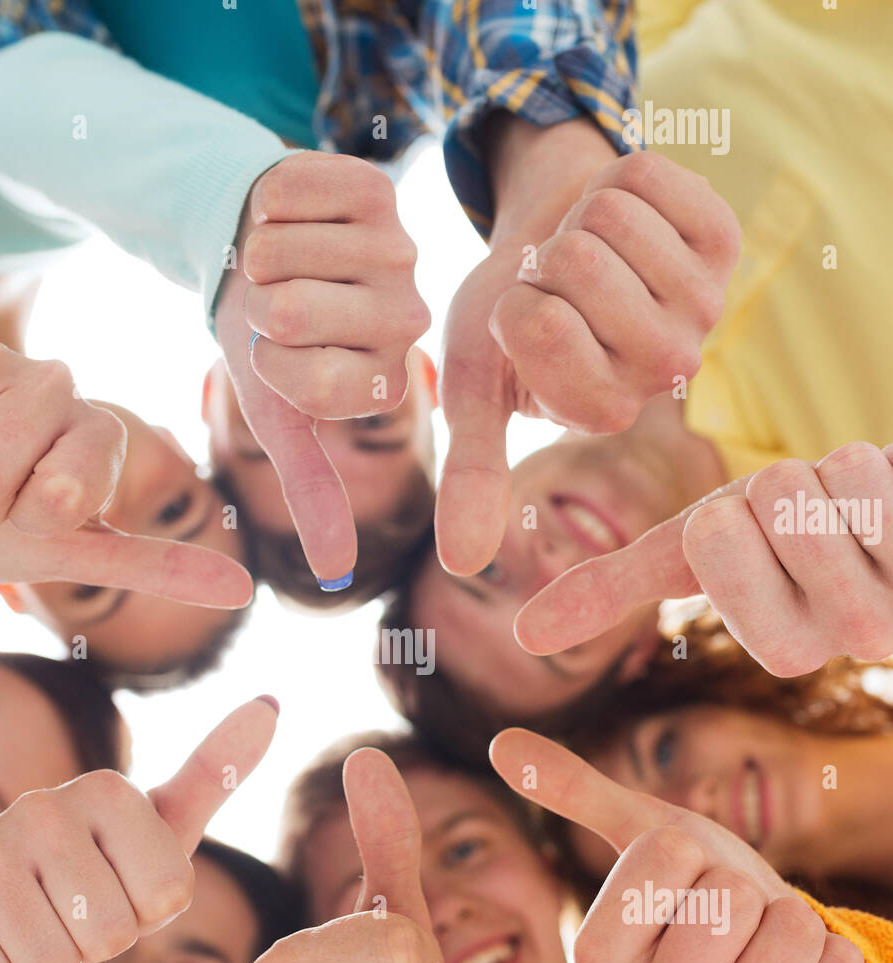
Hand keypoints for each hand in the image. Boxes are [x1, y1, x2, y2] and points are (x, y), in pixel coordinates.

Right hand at [0, 697, 277, 962]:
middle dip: (96, 942)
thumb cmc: (82, 871)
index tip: (117, 886)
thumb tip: (272, 702)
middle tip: (66, 910)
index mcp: (107, 790)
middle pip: (111, 932)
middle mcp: (43, 807)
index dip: (145, 912)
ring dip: (46, 962)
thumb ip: (214, 772)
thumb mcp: (156, 828)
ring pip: (54, 962)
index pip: (167, 895)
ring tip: (28, 923)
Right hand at [215, 153, 430, 584]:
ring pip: (285, 253)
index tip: (274, 354)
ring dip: (256, 255)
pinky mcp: (375, 186)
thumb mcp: (280, 419)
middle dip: (256, 307)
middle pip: (294, 314)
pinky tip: (285, 216)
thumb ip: (311, 490)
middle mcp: (409, 316)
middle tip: (275, 301)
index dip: (266, 363)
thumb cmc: (261, 338)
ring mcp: (397, 247)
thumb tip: (336, 576)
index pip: (309, 381)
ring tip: (279, 259)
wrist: (251, 247)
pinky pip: (288, 196)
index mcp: (389, 378)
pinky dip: (264, 206)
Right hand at [436, 148, 739, 574]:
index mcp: (601, 411)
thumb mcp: (474, 390)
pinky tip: (631, 219)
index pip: (536, 319)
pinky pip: (646, 174)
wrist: (553, 237)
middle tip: (562, 282)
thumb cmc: (507, 315)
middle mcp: (664, 371)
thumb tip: (459, 567)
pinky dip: (619, 176)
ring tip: (594, 251)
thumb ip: (473, 474)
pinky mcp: (724, 239)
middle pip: (577, 261)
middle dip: (548, 254)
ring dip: (582, 215)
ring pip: (611, 214)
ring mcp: (700, 305)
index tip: (527, 321)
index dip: (511, 301)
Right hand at [490, 728, 879, 962]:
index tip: (683, 885)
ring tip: (767, 952)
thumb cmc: (697, 898)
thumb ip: (575, 791)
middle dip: (745, 891)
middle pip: (731, 902)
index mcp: (591, 962)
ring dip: (795, 924)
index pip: (665, 857)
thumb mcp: (643, 837)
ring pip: (792, 935)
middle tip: (732, 925)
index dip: (690, 853)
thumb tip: (500, 743)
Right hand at [515, 442, 892, 677]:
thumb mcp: (697, 556)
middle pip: (766, 497)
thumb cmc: (791, 535)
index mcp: (774, 651)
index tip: (766, 543)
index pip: (709, 535)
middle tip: (816, 522)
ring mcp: (888, 614)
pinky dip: (874, 468)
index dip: (732, 512)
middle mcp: (839, 645)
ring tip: (853, 514)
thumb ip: (611, 593)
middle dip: (784, 485)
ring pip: (820, 479)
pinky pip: (873, 473)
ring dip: (833, 473)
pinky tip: (891, 512)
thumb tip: (523, 635)